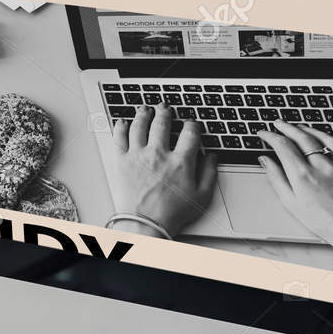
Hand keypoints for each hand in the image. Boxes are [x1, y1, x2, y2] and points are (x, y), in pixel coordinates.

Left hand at [102, 104, 216, 236]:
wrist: (145, 225)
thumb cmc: (172, 215)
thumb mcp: (202, 196)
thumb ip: (210, 173)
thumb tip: (212, 156)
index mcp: (181, 161)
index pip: (190, 132)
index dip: (192, 124)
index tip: (191, 123)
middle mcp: (159, 154)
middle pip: (162, 123)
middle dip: (165, 112)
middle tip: (165, 108)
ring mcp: (138, 156)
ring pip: (140, 125)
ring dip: (144, 114)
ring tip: (145, 109)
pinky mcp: (122, 162)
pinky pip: (119, 138)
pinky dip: (121, 127)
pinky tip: (123, 122)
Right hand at [257, 121, 332, 274]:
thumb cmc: (322, 222)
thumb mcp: (291, 203)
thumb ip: (276, 179)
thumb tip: (266, 161)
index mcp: (304, 175)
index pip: (283, 146)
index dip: (271, 136)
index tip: (264, 133)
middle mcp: (324, 165)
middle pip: (303, 137)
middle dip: (288, 128)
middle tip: (279, 124)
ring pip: (326, 138)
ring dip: (312, 130)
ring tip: (302, 128)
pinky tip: (332, 138)